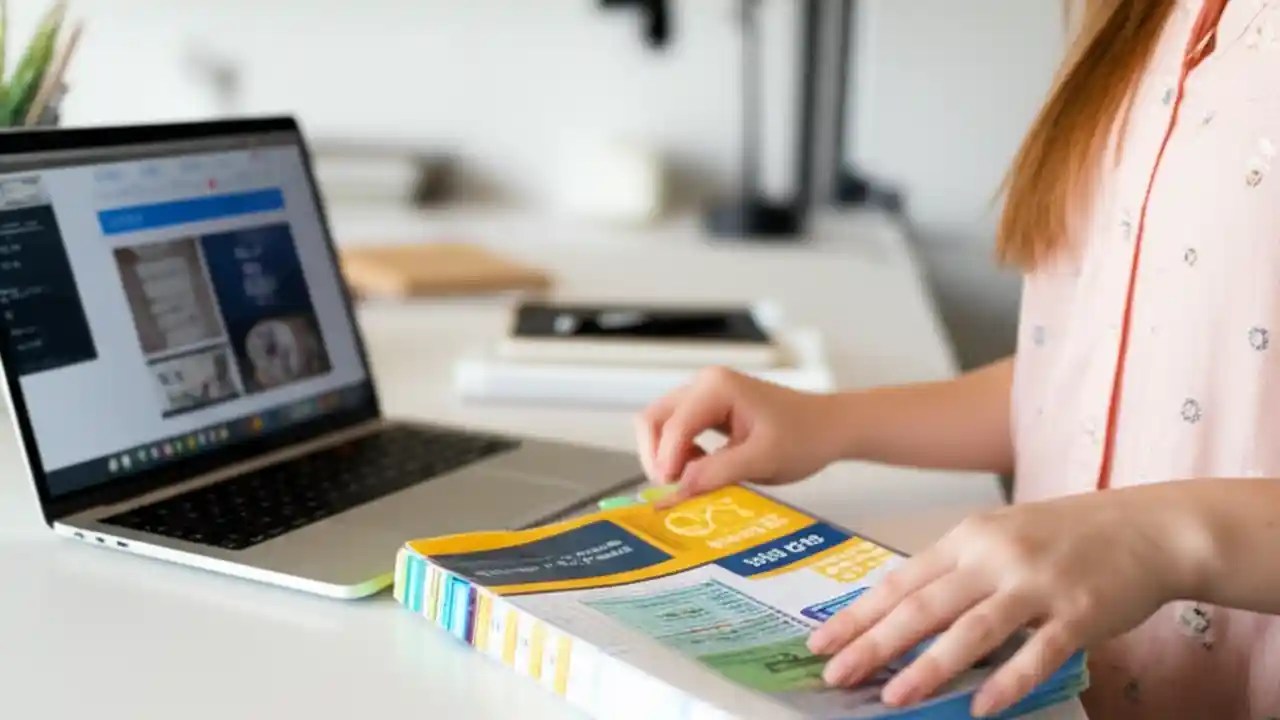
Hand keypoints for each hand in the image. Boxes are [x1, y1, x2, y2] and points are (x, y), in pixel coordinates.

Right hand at [634, 367, 843, 505]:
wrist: (829, 427)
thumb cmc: (804, 438)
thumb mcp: (762, 460)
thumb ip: (718, 472)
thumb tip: (678, 490)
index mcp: (716, 388)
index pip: (673, 426)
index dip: (666, 461)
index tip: (672, 492)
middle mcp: (704, 384)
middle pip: (654, 419)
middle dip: (657, 456)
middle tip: (674, 488)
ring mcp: (703, 394)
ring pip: (660, 425)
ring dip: (667, 456)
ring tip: (691, 480)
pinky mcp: (706, 408)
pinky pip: (675, 430)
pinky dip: (678, 453)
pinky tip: (701, 468)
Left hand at [806, 489, 1199, 715]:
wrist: (1148, 526)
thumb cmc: (1066, 536)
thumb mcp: (1000, 537)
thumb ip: (955, 571)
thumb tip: (899, 612)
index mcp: (968, 538)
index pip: (900, 581)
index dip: (858, 614)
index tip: (821, 643)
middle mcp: (996, 556)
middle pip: (924, 605)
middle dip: (875, 643)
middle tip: (836, 674)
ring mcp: (1038, 582)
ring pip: (972, 629)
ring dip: (930, 666)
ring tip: (893, 696)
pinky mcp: (1080, 611)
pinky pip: (1038, 652)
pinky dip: (1008, 680)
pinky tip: (981, 706)